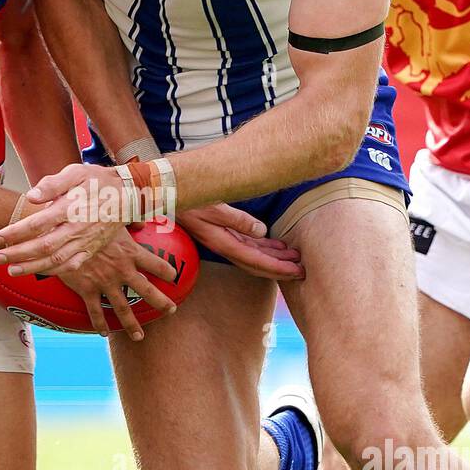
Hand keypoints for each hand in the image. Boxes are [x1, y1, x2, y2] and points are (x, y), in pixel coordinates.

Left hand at [0, 163, 126, 274]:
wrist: (128, 194)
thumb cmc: (98, 181)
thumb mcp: (76, 172)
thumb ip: (52, 183)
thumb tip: (31, 195)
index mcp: (71, 208)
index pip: (37, 224)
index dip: (15, 233)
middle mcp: (78, 228)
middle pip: (43, 246)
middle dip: (18, 253)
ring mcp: (86, 242)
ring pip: (56, 260)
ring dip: (32, 267)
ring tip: (11, 270)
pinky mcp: (91, 249)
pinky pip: (71, 265)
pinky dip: (53, 271)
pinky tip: (38, 271)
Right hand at [59, 226, 178, 339]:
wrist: (61, 232)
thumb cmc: (87, 219)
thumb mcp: (112, 215)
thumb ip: (131, 218)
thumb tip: (142, 223)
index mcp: (130, 252)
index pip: (156, 264)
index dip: (167, 272)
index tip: (174, 278)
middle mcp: (121, 270)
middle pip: (147, 291)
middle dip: (161, 302)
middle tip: (171, 310)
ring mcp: (104, 282)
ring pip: (122, 308)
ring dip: (132, 324)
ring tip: (139, 337)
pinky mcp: (86, 289)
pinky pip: (95, 311)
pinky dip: (100, 324)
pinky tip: (104, 334)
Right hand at [179, 204, 303, 280]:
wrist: (166, 198)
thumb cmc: (188, 199)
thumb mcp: (213, 206)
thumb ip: (237, 219)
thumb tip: (262, 231)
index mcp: (222, 242)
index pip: (256, 260)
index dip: (278, 268)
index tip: (297, 271)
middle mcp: (224, 245)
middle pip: (257, 263)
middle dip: (280, 268)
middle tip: (303, 271)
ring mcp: (223, 240)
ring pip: (254, 254)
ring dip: (274, 257)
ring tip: (295, 257)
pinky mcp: (221, 233)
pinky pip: (247, 245)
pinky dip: (263, 247)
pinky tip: (276, 245)